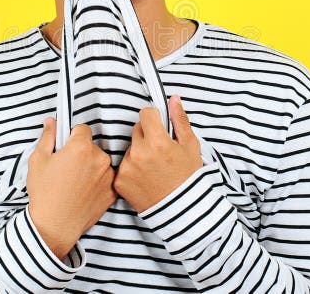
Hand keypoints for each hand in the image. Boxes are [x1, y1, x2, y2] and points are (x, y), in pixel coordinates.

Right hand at [27, 118, 116, 259]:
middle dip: (82, 153)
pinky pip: (107, 179)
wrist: (55, 225)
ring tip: (75, 183)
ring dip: (92, 167)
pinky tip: (84, 192)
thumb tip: (52, 122)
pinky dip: (98, 183)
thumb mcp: (38, 160)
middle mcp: (99, 158)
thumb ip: (48, 137)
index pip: (83, 129)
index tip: (66, 147)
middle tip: (67, 169)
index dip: (72, 136)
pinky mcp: (113, 192)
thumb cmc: (44, 192)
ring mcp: (108, 176)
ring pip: (100, 163)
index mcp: (81, 147)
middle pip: (92, 147)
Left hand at [114, 95, 202, 212]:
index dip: (153, 119)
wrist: (182, 211)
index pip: (145, 114)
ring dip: (138, 152)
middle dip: (146, 136)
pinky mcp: (119, 181)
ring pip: (129, 148)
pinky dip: (131, 169)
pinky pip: (123, 165)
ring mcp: (128, 168)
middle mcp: (139, 153)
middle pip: (136, 130)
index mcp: (158, 142)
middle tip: (158, 152)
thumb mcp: (190, 146)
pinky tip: (144, 178)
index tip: (158, 127)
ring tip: (152, 168)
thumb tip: (173, 99)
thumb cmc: (188, 177)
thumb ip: (180, 120)